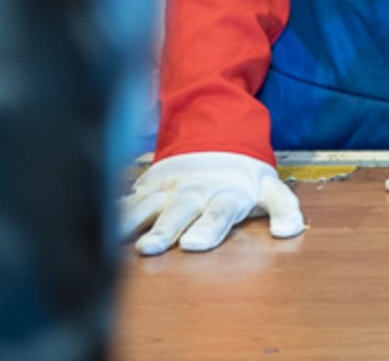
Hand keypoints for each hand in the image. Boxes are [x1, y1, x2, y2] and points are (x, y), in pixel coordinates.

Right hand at [120, 151, 304, 254]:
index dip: (207, 228)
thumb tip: (290, 232)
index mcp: (225, 195)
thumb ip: (284, 208)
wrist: (214, 138)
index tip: (193, 245)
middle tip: (152, 248)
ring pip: (148, 207)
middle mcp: (194, 192)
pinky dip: (114, 210)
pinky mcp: (147, 188)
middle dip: (165, 231)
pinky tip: (98, 222)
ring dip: (133, 223)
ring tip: (117, 240)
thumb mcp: (269, 188)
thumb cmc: (243, 177)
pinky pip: (128, 201)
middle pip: (179, 213)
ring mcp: (168, 190)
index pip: (218, 214)